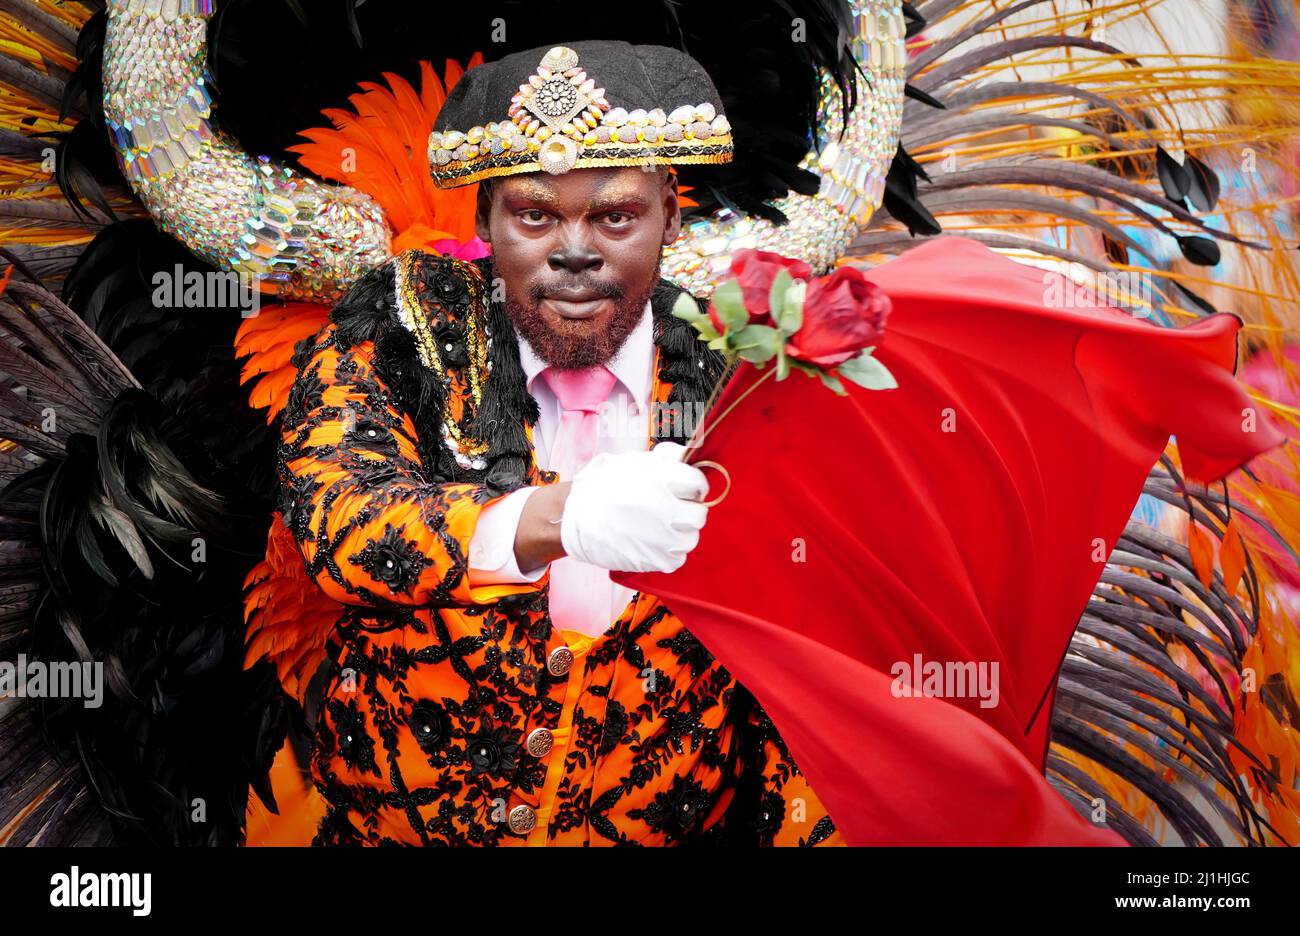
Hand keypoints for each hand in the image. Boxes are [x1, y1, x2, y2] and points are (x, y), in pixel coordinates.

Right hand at [560, 441, 709, 572]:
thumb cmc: (602, 488)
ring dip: (678, 533)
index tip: (682, 490)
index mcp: (663, 480)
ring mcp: (665, 539)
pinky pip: (678, 557)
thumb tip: (686, 457)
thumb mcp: (632, 461)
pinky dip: (668, 552)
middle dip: (687, 510)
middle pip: (699, 514)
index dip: (691, 486)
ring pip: (691, 538)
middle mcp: (668, 509)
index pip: (699, 484)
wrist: (575, 520)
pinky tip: (651, 542)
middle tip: (668, 509)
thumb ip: (664, 459)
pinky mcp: (658, 561)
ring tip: (656, 526)